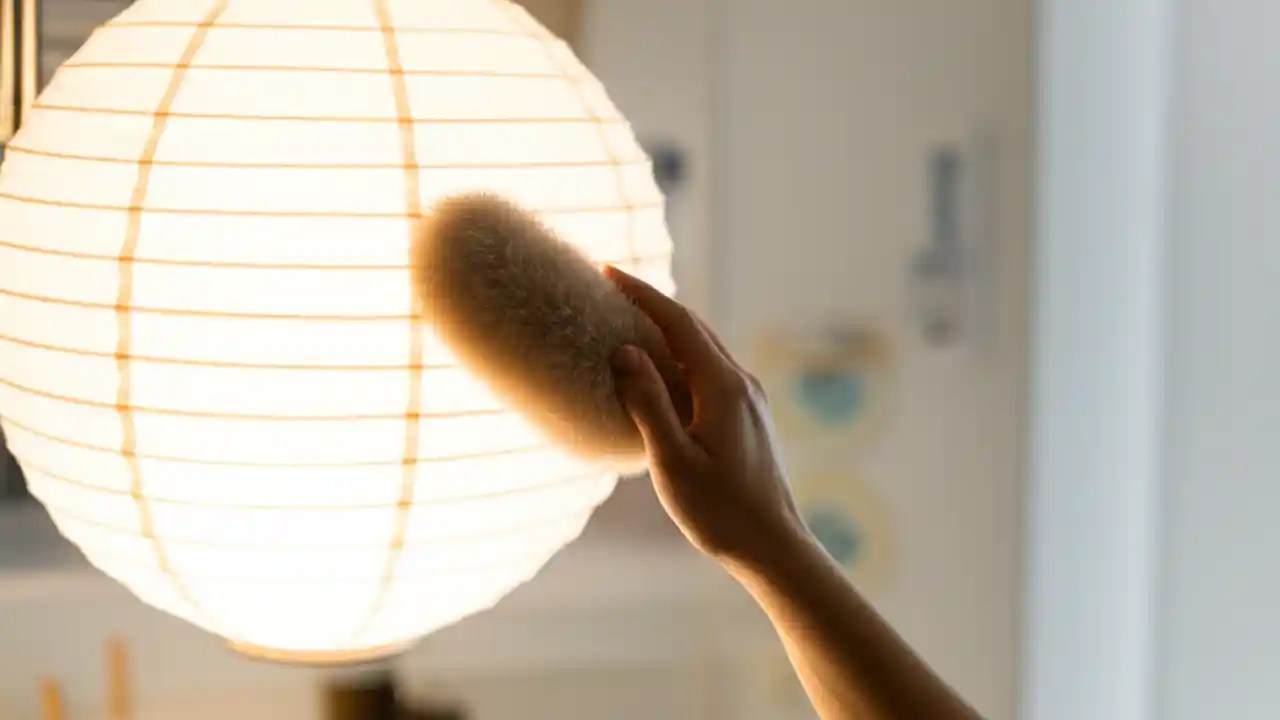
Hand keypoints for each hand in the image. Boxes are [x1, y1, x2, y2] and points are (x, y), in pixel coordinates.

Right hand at [606, 266, 804, 565]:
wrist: (773, 547)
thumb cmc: (720, 511)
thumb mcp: (672, 460)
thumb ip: (648, 403)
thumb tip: (624, 351)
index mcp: (723, 386)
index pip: (679, 323)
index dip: (642, 294)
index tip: (609, 272)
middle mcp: (742, 384)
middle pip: (694, 329)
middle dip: (654, 306)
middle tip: (613, 289)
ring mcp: (750, 400)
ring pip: (705, 350)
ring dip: (668, 332)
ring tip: (630, 323)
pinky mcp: (749, 418)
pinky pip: (711, 372)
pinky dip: (681, 359)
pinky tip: (662, 373)